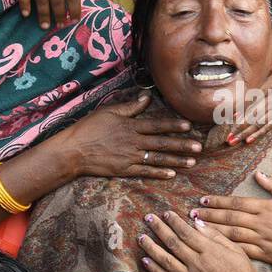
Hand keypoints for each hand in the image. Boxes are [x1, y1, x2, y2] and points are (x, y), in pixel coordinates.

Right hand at [60, 94, 200, 179]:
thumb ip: (130, 107)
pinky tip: (172, 174)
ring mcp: (129, 157)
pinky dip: (158, 173)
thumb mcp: (109, 112)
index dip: (174, 125)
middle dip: (182, 145)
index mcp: (130, 126)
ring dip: (176, 160)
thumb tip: (147, 97)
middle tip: (199, 147)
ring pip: (157, 158)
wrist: (73, 151)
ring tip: (192, 162)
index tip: (189, 126)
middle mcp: (133, 142)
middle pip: (162, 143)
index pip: (157, 125)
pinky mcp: (124, 170)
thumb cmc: (89, 128)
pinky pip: (145, 171)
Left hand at [138, 210, 267, 271]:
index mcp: (209, 250)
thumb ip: (216, 236)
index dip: (174, 221)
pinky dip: (154, 269)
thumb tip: (197, 223)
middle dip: (159, 228)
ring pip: (165, 259)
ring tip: (141, 237)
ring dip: (151, 247)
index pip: (186, 232)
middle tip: (148, 218)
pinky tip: (145, 260)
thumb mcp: (236, 250)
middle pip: (173, 242)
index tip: (166, 213)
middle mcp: (196, 262)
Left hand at [193, 170, 271, 269]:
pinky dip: (226, 248)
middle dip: (209, 215)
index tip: (203, 200)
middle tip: (191, 214)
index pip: (237, 203)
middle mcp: (262, 223)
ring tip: (196, 228)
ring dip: (212, 231)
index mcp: (267, 208)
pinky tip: (212, 247)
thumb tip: (258, 173)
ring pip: (232, 234)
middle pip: (230, 218)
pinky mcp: (264, 255)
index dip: (218, 201)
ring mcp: (262, 240)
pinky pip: (242, 251)